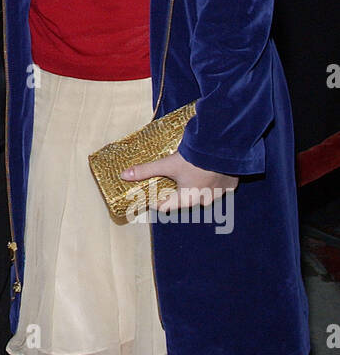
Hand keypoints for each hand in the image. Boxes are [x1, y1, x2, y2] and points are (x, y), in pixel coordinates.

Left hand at [120, 149, 237, 213]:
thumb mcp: (167, 164)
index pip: (165, 207)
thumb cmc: (194, 159)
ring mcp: (219, 195)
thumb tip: (124, 175)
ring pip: (205, 194)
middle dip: (179, 191)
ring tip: (194, 172)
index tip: (151, 194)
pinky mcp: (231, 186)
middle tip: (174, 178)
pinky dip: (216, 180)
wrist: (221, 147)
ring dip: (199, 186)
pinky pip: (222, 186)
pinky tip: (212, 170)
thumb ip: (146, 170)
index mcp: (186, 199)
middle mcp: (203, 201)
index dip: (156, 200)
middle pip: (185, 200)